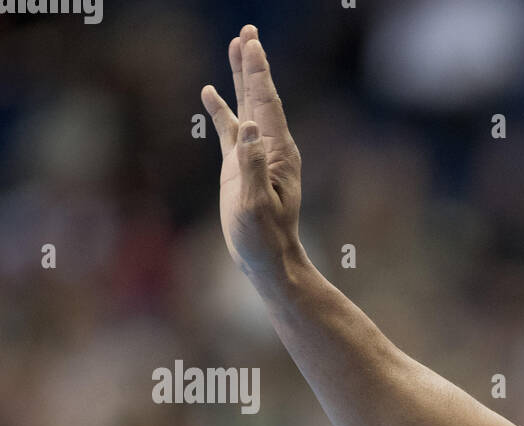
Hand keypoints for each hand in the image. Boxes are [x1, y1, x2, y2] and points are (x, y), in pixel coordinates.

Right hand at [200, 25, 304, 277]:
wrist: (266, 259)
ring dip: (240, 77)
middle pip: (260, 96)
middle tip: (248, 31)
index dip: (257, 71)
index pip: (266, 102)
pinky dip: (221, 109)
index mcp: (277, 152)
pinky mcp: (239, 166)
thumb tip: (251, 127)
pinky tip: (211, 91)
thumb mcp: (256, 203)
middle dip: (253, 64)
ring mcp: (254, 155)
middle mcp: (269, 148)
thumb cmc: (263, 237)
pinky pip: (230, 129)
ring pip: (246, 106)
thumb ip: (252, 165)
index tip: (251, 41)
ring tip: (236, 46)